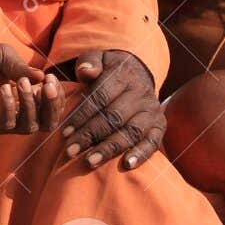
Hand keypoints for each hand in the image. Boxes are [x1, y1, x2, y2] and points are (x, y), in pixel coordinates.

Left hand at [0, 43, 64, 136]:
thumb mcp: (3, 56)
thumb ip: (22, 68)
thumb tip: (43, 79)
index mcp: (24, 97)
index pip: (50, 107)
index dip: (56, 96)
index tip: (52, 78)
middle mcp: (16, 112)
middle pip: (46, 123)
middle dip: (52, 105)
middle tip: (46, 85)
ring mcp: (1, 121)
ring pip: (29, 126)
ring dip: (31, 104)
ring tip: (21, 83)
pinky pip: (5, 124)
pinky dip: (10, 107)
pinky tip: (4, 89)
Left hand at [61, 49, 165, 169]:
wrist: (138, 73)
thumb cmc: (108, 71)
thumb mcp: (98, 59)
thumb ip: (89, 63)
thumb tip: (86, 71)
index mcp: (123, 75)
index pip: (100, 98)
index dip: (81, 116)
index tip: (64, 132)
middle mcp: (140, 93)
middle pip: (113, 117)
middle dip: (90, 136)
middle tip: (70, 151)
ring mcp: (151, 110)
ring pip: (130, 132)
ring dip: (109, 148)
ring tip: (90, 161)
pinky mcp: (159, 125)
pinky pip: (152, 141)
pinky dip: (141, 154)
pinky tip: (127, 165)